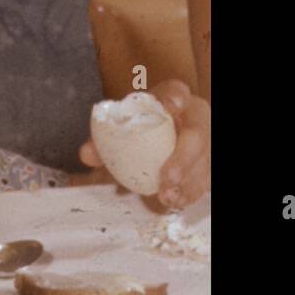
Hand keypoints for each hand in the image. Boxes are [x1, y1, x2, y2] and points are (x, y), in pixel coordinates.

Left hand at [79, 80, 210, 208]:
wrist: (154, 135)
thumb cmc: (136, 129)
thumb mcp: (120, 129)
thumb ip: (101, 140)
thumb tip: (86, 153)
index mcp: (171, 98)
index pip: (176, 91)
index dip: (175, 97)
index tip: (171, 105)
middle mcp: (193, 115)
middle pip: (198, 132)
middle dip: (184, 157)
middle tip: (168, 177)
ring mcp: (205, 139)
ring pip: (205, 159)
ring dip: (189, 181)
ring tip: (168, 197)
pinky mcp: (207, 161)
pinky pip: (205, 177)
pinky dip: (191, 192)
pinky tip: (176, 202)